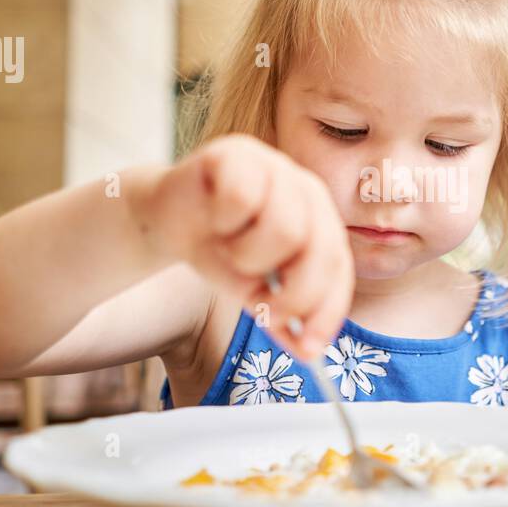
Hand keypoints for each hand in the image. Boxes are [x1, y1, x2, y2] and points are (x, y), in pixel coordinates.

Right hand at [142, 134, 353, 359]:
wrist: (168, 219)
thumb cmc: (220, 252)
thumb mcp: (256, 293)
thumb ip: (284, 319)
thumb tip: (310, 353)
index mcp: (322, 222)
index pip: (340, 267)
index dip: (328, 311)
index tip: (309, 350)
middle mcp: (307, 190)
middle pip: (321, 251)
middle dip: (291, 295)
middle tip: (258, 307)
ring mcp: (275, 166)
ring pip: (285, 229)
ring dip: (247, 256)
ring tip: (230, 248)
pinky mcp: (239, 153)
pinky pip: (243, 199)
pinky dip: (222, 220)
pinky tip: (214, 217)